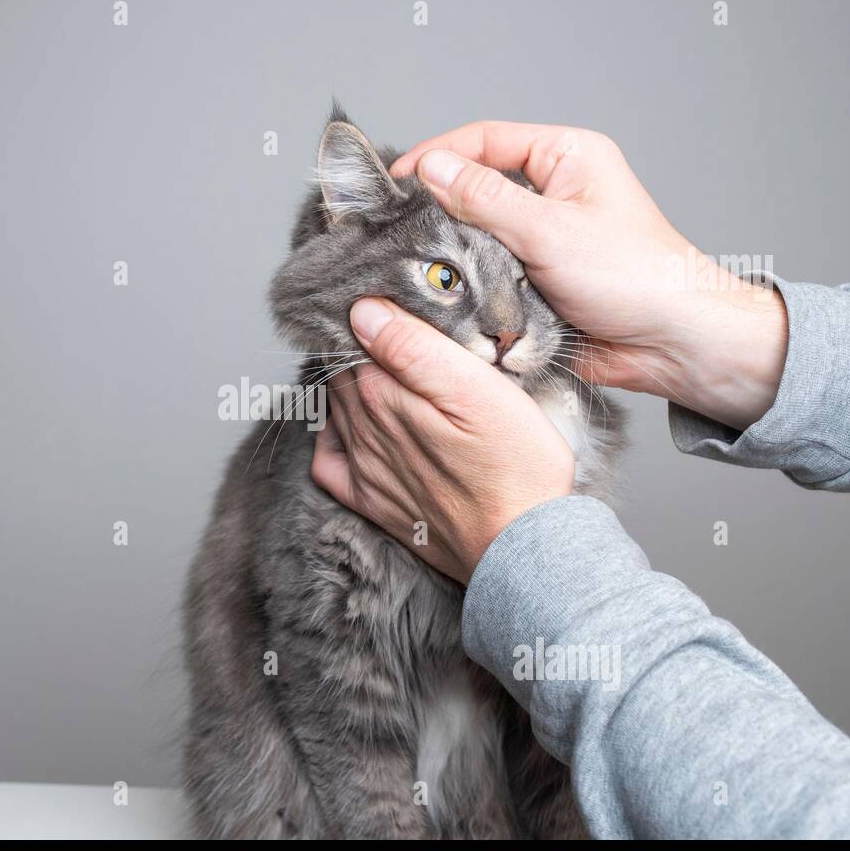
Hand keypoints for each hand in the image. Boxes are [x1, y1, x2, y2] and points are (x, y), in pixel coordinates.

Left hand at [311, 297, 574, 584]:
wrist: (521, 548)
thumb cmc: (515, 465)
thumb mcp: (476, 389)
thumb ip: (414, 348)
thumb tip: (362, 311)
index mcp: (382, 395)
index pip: (353, 337)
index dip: (370, 314)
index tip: (395, 302)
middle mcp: (362, 431)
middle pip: (342, 372)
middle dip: (359, 348)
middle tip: (396, 333)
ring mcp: (363, 468)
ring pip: (335, 410)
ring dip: (349, 386)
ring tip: (385, 371)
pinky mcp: (372, 501)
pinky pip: (328, 462)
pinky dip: (331, 438)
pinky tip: (354, 428)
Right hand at [391, 122, 787, 431]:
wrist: (674, 345)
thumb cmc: (637, 278)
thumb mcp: (551, 231)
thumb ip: (486, 199)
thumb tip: (432, 169)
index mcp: (566, 158)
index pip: (484, 140)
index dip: (436, 156)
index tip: (395, 182)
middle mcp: (553, 192)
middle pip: (476, 185)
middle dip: (438, 205)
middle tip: (396, 224)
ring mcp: (542, 238)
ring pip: (478, 233)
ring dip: (453, 249)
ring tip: (415, 259)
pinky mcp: (535, 280)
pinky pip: (488, 272)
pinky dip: (467, 282)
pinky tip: (444, 291)